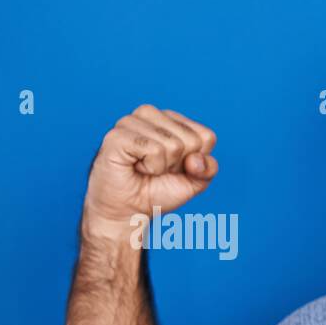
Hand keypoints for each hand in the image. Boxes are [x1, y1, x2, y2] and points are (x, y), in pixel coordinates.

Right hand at [82, 104, 217, 232]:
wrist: (129, 209)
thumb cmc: (158, 191)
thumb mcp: (194, 182)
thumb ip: (208, 169)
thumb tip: (197, 159)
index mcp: (171, 119)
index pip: (206, 137)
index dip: (196, 161)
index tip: (175, 168)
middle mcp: (150, 114)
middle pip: (192, 140)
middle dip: (179, 164)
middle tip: (157, 169)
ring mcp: (131, 121)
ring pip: (174, 145)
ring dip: (163, 167)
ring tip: (145, 167)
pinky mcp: (117, 135)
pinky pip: (154, 150)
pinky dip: (151, 167)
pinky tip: (135, 166)